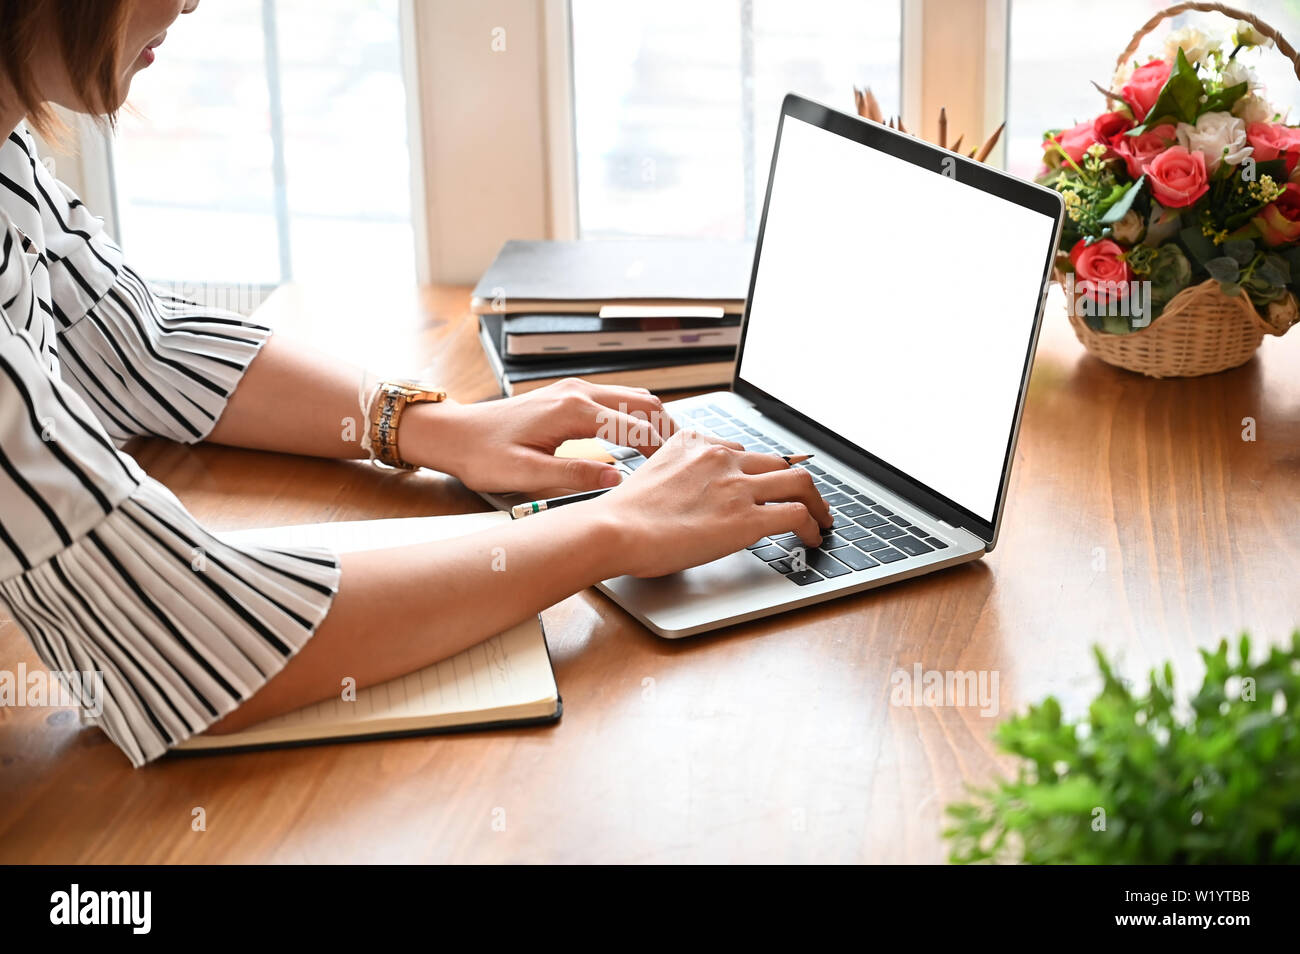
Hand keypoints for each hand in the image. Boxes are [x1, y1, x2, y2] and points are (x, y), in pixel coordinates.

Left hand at [400, 378, 676, 493]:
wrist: (454, 434)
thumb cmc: (482, 454)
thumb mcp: (525, 475)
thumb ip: (574, 475)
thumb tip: (616, 477)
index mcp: (572, 411)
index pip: (636, 425)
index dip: (661, 449)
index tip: (676, 471)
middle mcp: (578, 392)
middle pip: (644, 402)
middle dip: (668, 430)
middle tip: (683, 460)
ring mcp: (574, 390)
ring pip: (633, 396)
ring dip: (654, 420)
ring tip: (666, 452)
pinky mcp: (568, 395)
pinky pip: (616, 398)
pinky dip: (636, 415)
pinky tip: (638, 439)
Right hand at [578, 429, 832, 577]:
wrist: (615, 530)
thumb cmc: (624, 514)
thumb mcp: (654, 475)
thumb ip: (681, 475)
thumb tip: (697, 497)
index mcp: (696, 443)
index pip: (744, 452)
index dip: (762, 472)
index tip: (769, 483)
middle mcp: (720, 458)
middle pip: (778, 462)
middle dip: (798, 481)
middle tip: (808, 498)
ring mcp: (736, 486)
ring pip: (798, 482)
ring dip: (817, 502)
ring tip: (822, 518)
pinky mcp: (746, 518)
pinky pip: (795, 515)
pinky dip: (811, 525)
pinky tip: (812, 536)